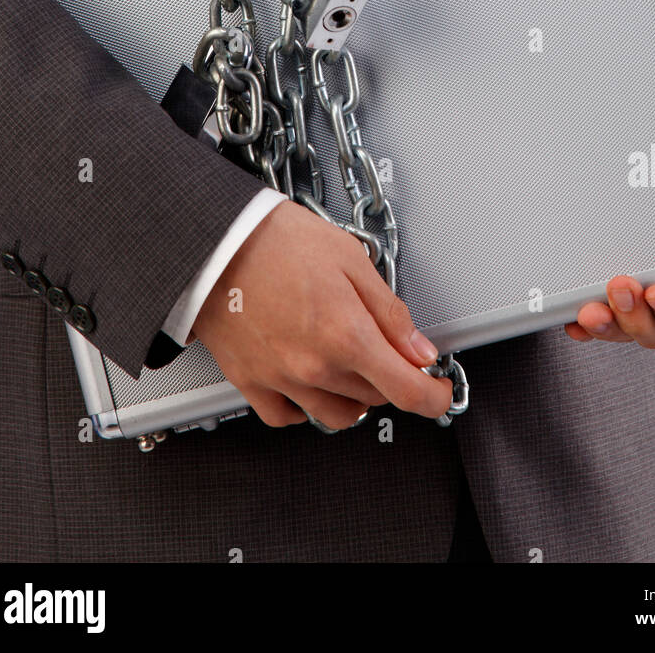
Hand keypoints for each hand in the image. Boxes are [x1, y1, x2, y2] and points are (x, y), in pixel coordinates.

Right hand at [192, 199, 452, 428]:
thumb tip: (419, 348)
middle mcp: (315, 366)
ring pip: (336, 414)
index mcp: (346, 334)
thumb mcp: (350, 258)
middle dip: (391, 377)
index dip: (434, 397)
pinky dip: (306, 406)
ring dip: (354, 395)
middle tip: (387, 348)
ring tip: (349, 361)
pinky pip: (287, 416)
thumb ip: (389, 311)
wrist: (215, 241)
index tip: (439, 390)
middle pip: (374, 398)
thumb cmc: (276, 239)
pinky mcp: (250, 381)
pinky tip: (310, 379)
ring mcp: (281, 378)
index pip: (407, 391)